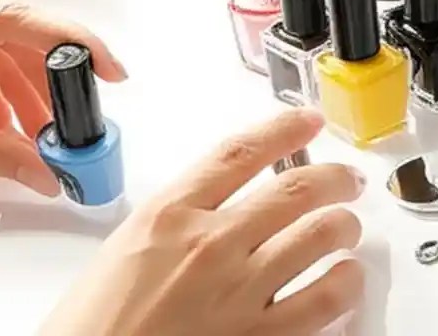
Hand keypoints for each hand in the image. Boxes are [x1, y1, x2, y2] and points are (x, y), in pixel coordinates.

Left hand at [0, 2, 126, 195]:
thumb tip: (45, 175)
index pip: (16, 20)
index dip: (71, 42)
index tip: (108, 70)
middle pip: (20, 35)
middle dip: (53, 84)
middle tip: (78, 124)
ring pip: (7, 48)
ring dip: (29, 93)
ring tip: (45, 139)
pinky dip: (2, 90)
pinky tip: (10, 127)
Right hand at [44, 110, 364, 335]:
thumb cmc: (90, 332)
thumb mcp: (122, 255)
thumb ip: (172, 226)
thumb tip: (215, 212)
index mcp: (168, 216)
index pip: (241, 152)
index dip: (284, 129)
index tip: (307, 122)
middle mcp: (210, 245)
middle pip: (297, 187)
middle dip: (334, 178)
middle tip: (346, 181)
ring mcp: (240, 291)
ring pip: (324, 234)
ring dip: (345, 226)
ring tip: (346, 228)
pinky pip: (327, 297)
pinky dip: (346, 282)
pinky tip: (344, 279)